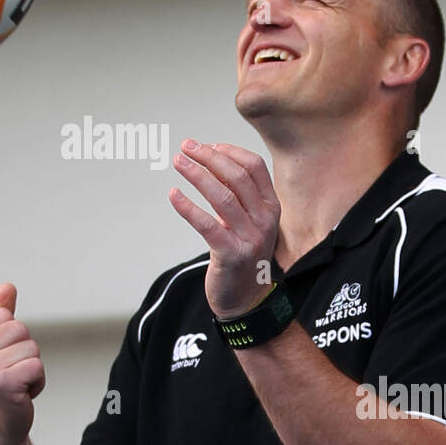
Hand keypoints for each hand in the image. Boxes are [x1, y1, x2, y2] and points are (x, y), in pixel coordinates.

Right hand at [0, 283, 45, 444]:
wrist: (0, 429)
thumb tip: (8, 287)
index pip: (6, 315)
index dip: (13, 338)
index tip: (1, 360)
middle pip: (20, 329)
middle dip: (25, 352)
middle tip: (11, 375)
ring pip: (31, 347)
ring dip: (32, 368)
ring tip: (16, 385)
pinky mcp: (1, 383)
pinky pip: (37, 366)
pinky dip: (37, 382)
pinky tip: (22, 395)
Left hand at [169, 141, 280, 318]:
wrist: (247, 299)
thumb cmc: (243, 254)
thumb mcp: (249, 221)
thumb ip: (238, 195)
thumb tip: (212, 160)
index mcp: (271, 206)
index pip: (254, 167)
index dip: (229, 151)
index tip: (206, 145)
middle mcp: (264, 220)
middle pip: (237, 177)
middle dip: (209, 157)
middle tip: (186, 148)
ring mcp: (250, 238)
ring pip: (223, 197)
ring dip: (197, 175)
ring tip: (178, 162)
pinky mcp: (230, 255)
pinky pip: (207, 225)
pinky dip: (188, 208)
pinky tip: (173, 195)